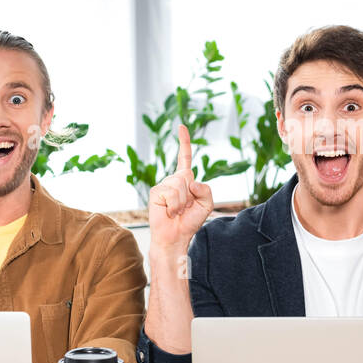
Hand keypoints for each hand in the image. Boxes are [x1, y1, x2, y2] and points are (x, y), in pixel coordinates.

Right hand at [148, 124, 213, 252]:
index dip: (184, 142)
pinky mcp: (156, 192)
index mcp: (185, 180)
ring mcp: (163, 185)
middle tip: (185, 208)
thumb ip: (206, 190)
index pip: (184, 157)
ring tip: (177, 211)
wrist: (176, 236)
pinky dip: (175, 204)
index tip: (181, 126)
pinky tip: (170, 212)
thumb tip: (191, 181)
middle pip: (187, 174)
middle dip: (191, 193)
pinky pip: (172, 192)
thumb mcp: (206, 204)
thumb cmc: (189, 221)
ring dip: (183, 201)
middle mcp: (173, 180)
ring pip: (180, 184)